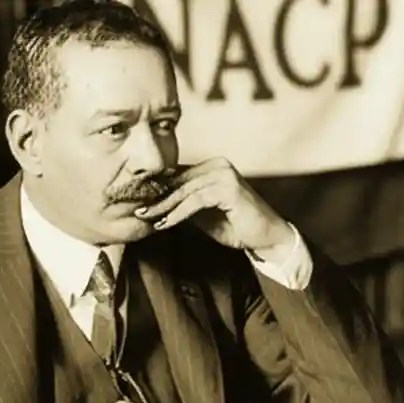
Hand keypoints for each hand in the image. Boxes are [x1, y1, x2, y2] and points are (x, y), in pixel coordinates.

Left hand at [136, 158, 294, 263]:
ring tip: (147, 218)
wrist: (267, 237)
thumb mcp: (204, 214)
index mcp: (212, 167)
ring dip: (163, 207)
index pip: (178, 176)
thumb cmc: (237, 226)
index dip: (157, 190)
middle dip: (155, 198)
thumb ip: (184, 205)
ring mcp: (223, 174)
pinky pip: (195, 201)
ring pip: (184, 191)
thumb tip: (156, 205)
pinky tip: (164, 224)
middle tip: (137, 210)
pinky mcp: (227, 188)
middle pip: (178, 182)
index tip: (138, 203)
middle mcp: (217, 165)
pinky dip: (177, 214)